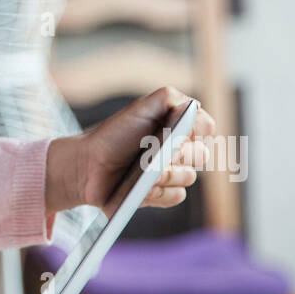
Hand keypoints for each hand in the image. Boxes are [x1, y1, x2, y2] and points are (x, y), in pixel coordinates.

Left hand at [46, 86, 215, 213]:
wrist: (88, 165)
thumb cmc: (114, 134)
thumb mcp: (139, 109)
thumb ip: (167, 97)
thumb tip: (192, 106)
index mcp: (178, 126)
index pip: (206, 126)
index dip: (196, 128)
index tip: (178, 130)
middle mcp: (180, 150)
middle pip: (201, 155)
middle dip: (180, 153)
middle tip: (158, 152)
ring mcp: (172, 174)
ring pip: (188, 177)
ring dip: (167, 173)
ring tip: (145, 171)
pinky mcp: (163, 195)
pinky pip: (176, 196)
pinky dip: (159, 192)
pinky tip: (142, 188)